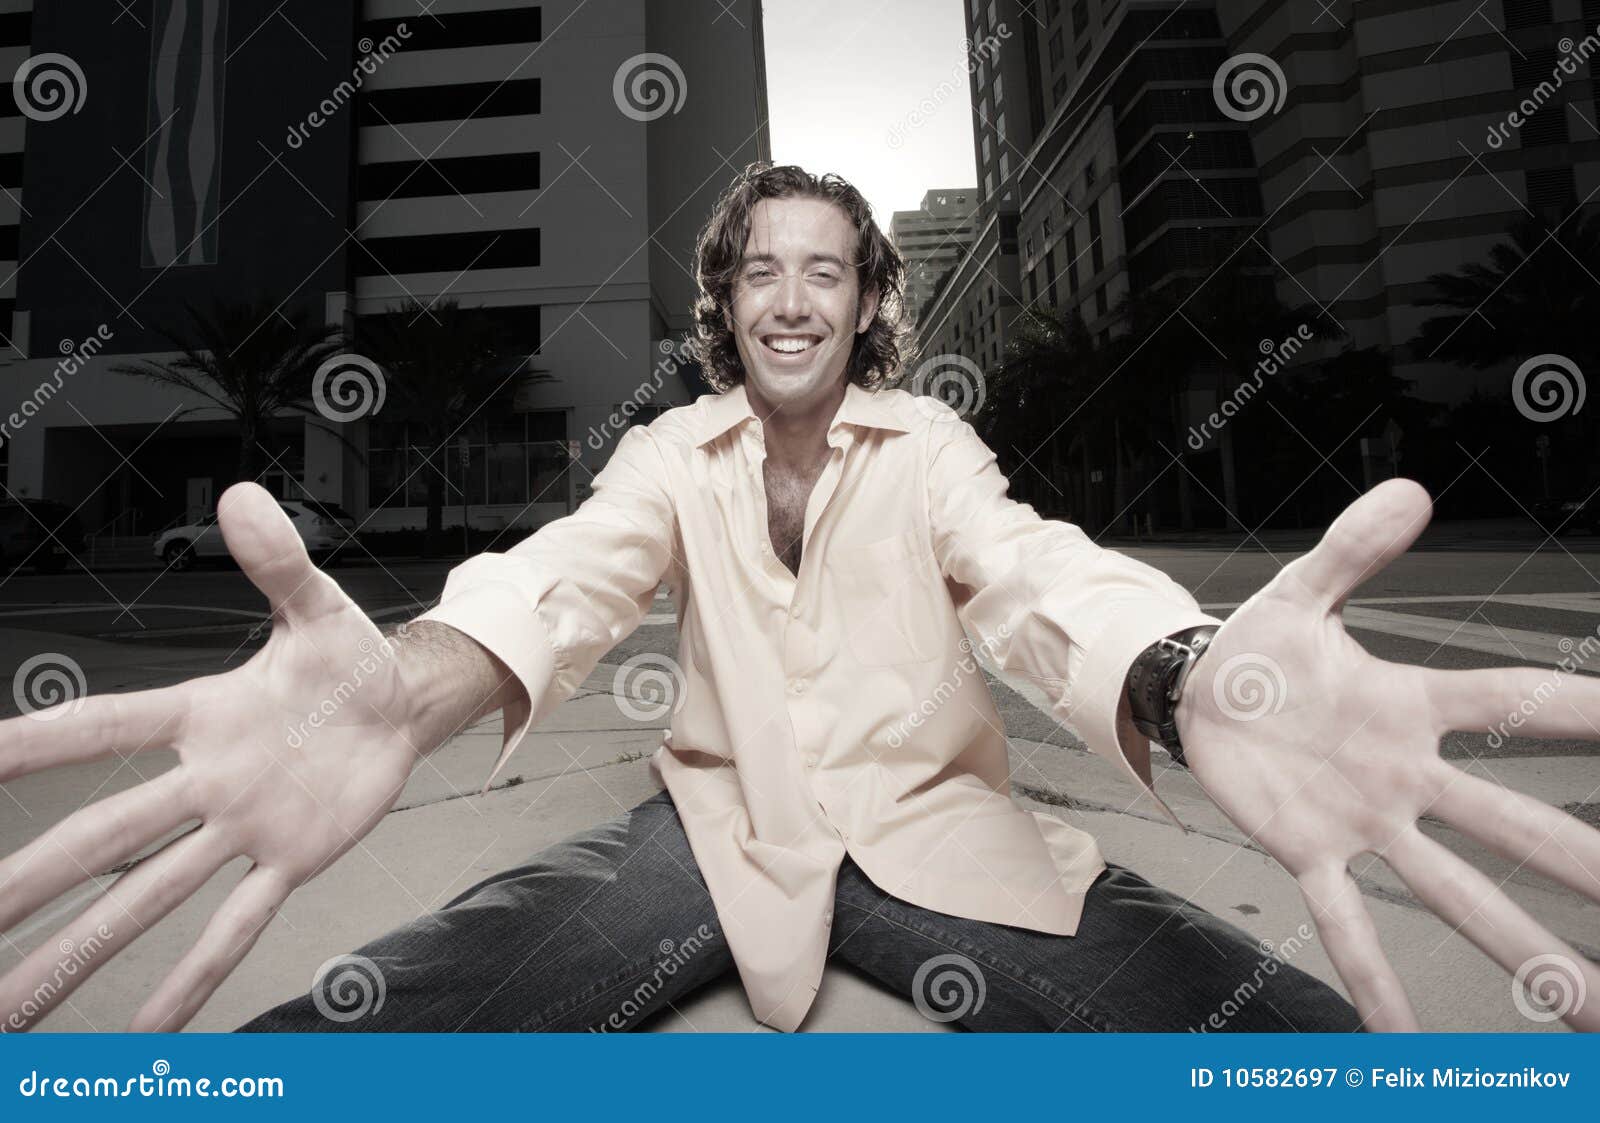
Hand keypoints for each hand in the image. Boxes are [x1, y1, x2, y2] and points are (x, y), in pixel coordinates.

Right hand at [0, 483, 427, 1030]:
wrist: (398, 706)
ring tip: (18, 1008)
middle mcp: (205, 783)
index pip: (101, 729)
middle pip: (98, 841)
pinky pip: (233, 927)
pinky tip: (144, 1035)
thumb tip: (245, 500)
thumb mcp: (317, 606)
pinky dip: (193, 981)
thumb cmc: (346, 658)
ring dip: (80, 954)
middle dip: (25, 886)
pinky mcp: (288, 862)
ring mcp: (241, 831)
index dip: (30, 746)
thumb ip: (277, 562)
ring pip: (145, 900)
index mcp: (203, 715)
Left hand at [1174, 478, 1599, 1030]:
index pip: (1520, 703)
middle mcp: (1407, 775)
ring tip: (1584, 1009)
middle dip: (1589, 863)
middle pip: (1515, 822)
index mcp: (1412, 704)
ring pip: (1455, 892)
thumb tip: (1410, 493)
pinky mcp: (1310, 853)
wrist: (1198, 694)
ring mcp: (1365, 822)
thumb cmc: (1266, 649)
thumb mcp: (1304, 591)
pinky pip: (1350, 923)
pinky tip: (1403, 1041)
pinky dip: (1377, 980)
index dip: (1590, 713)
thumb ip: (1355, 550)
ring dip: (1522, 950)